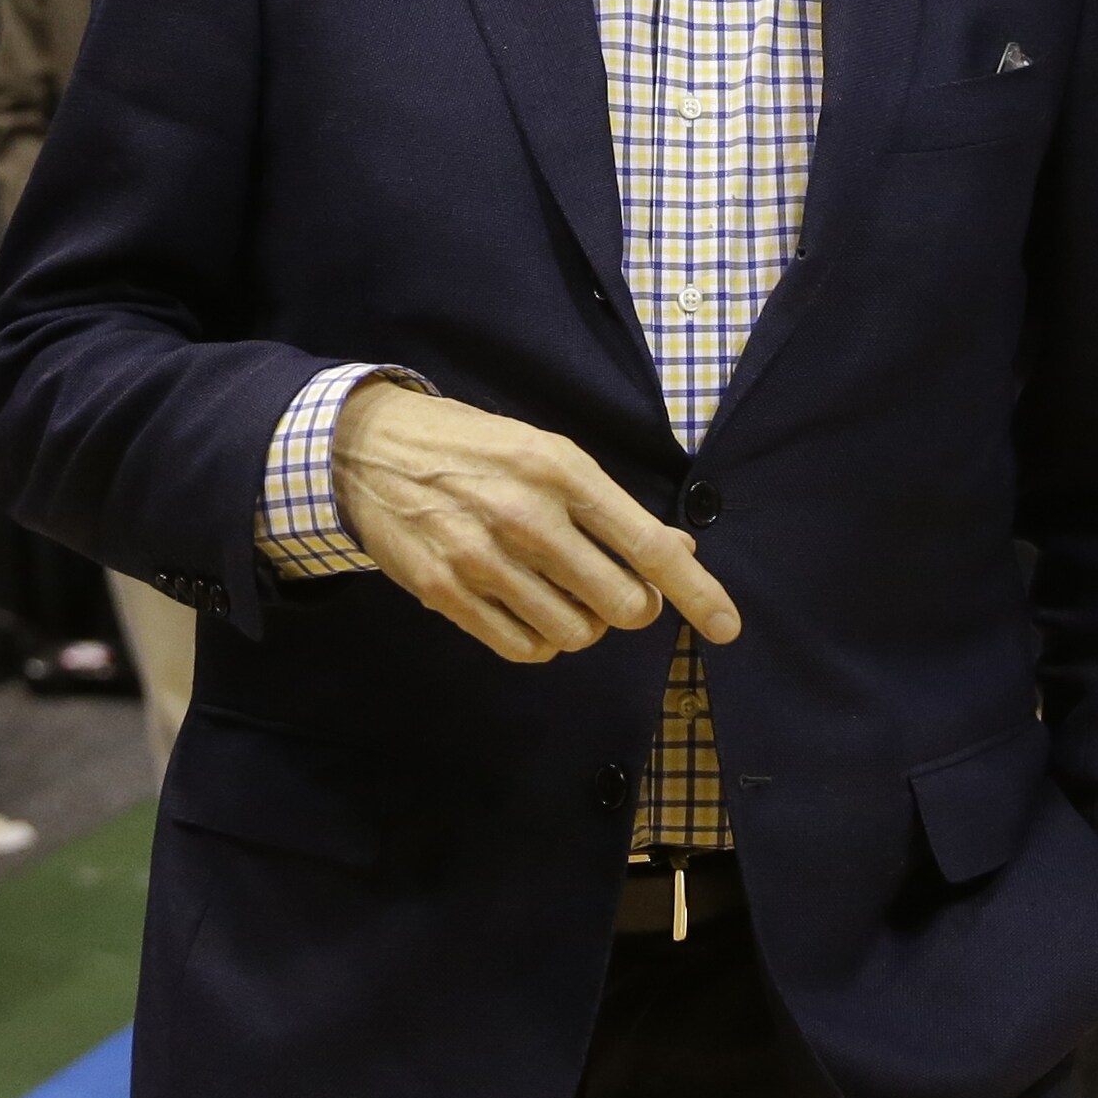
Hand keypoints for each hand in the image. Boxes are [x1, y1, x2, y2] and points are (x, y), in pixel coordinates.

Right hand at [331, 379, 739, 666]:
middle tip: (612, 590)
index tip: (727, 626)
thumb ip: (612, 508)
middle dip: (631, 608)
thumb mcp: (548, 454)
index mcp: (562, 471)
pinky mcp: (445, 593)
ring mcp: (482, 559)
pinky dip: (540, 642)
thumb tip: (680, 553)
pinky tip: (529, 610)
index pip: (648, 545)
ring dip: (582, 624)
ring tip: (560, 593)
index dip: (697, 593)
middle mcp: (526, 516)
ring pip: (574, 634)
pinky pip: (523, 649)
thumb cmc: (475, 448)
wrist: (370, 449)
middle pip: (620, 605)